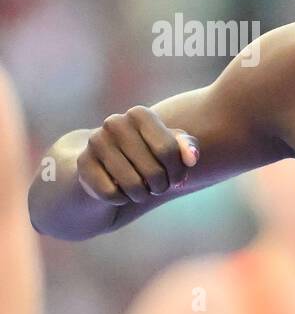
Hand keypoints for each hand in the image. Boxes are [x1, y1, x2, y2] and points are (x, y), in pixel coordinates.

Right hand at [77, 106, 198, 205]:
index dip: (178, 171)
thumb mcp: (172, 148)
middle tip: (158, 186)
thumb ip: (187, 148)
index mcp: (139, 114)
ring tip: (143, 190)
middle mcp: (114, 122)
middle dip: (161, 186)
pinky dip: (121, 199)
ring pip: (133, 185)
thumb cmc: (149, 154)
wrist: (108, 164)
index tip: (176, 177)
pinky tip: (120, 191)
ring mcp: (95, 141)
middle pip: (154, 171)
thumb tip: (192, 158)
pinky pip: (111, 193)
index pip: (169, 150)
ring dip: (143, 195)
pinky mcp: (83, 163)